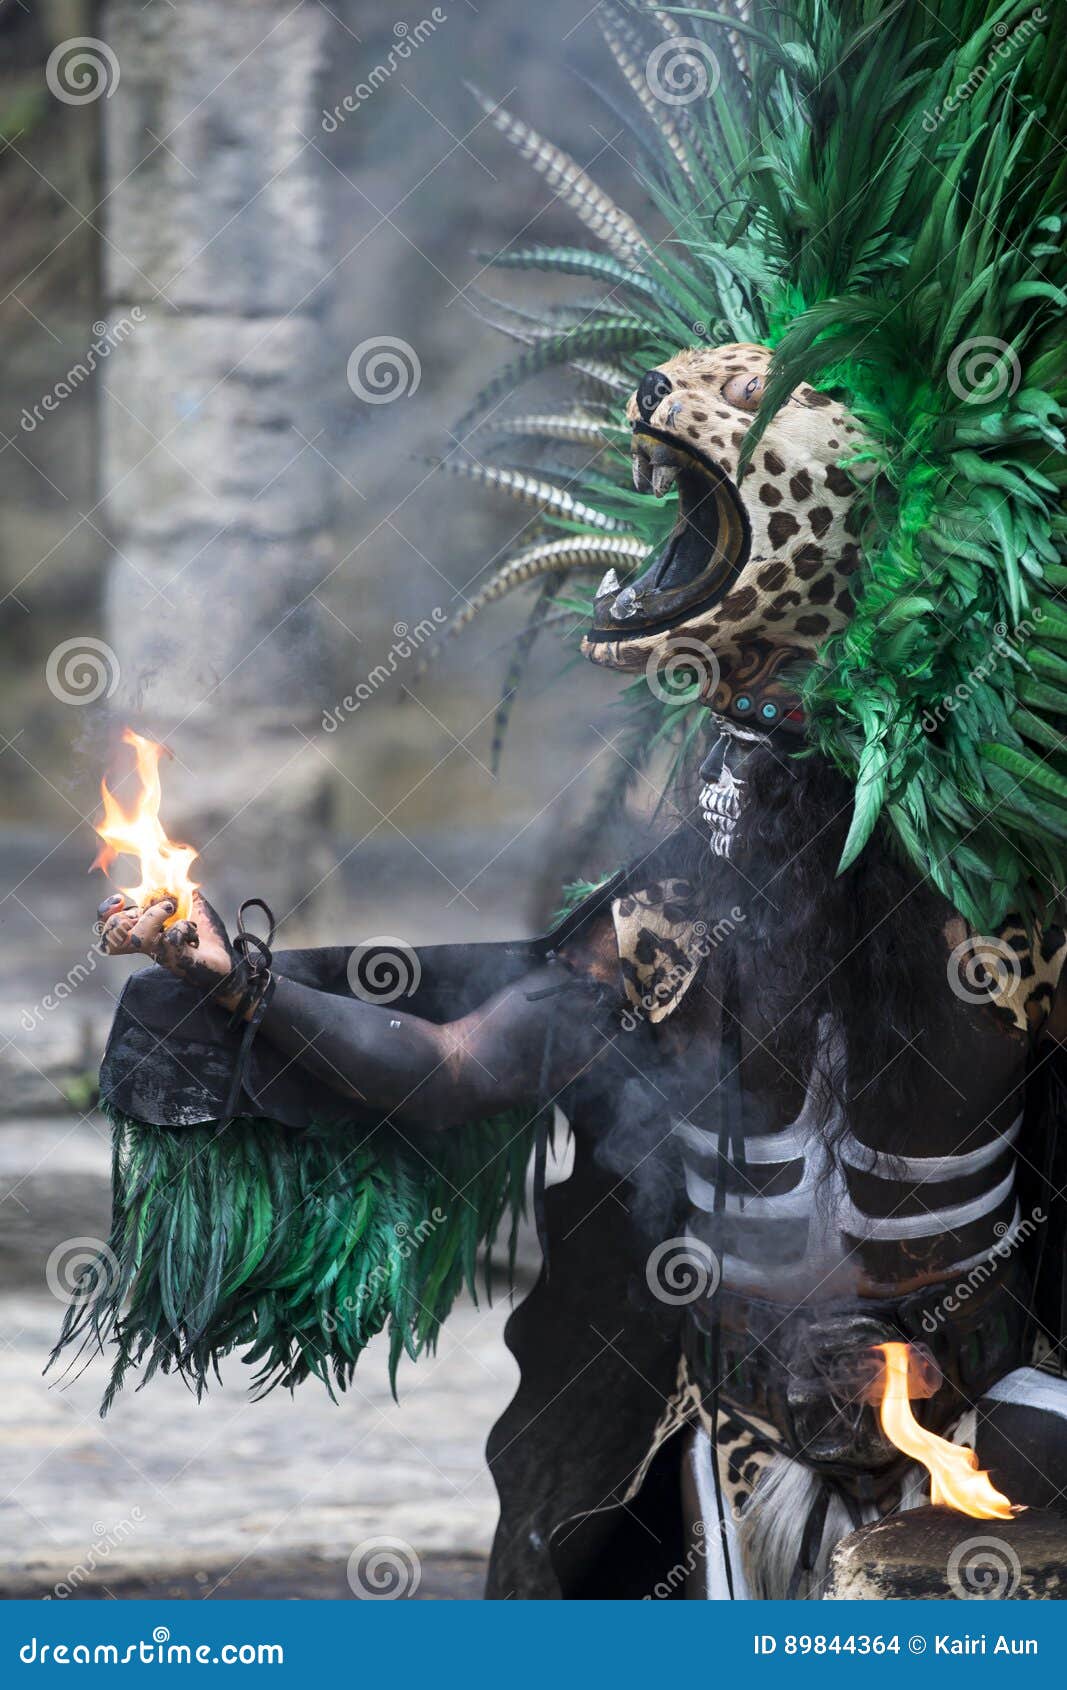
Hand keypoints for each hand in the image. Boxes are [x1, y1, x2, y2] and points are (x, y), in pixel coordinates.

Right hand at [97, 890, 239, 1004]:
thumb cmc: (203, 930)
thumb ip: (172, 885)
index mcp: (142, 928)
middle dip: (120, 920)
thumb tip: (161, 871)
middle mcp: (147, 944)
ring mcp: (161, 953)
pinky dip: (183, 927)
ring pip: (138, 939)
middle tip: (142, 913)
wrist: (226, 957)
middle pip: (110, 941)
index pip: (107, 926)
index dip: (104, 912)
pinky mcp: (179, 960)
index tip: (119, 899)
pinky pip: (171, 942)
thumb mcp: (187, 900)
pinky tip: (193, 931)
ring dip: (152, 916)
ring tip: (171, 910)